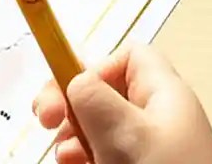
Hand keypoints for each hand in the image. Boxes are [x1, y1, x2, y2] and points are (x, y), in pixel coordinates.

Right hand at [32, 45, 211, 163]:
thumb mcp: (124, 132)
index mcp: (165, 96)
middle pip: (103, 95)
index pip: (129, 57)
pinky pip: (100, 158)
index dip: (94, 66)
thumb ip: (93, 96)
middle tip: (47, 120)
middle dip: (70, 106)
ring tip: (69, 159)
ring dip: (71, 140)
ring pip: (95, 130)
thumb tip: (75, 79)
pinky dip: (82, 162)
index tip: (67, 87)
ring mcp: (147, 152)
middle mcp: (157, 120)